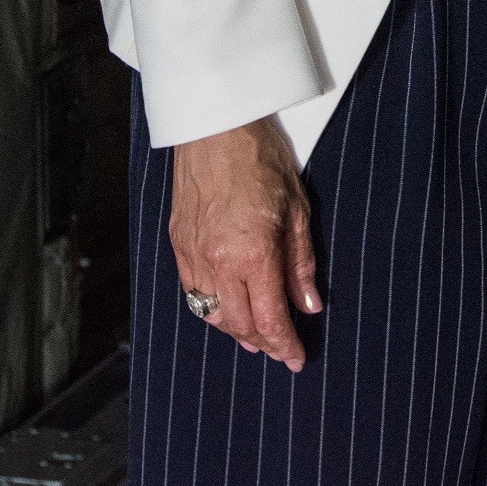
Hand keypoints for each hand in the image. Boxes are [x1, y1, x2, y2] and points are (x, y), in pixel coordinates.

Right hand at [171, 117, 321, 369]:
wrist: (215, 126)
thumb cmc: (260, 159)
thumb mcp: (297, 208)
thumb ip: (300, 262)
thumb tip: (308, 304)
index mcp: (253, 253)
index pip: (269, 318)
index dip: (285, 345)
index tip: (297, 359)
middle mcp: (218, 262)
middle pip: (238, 324)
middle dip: (262, 343)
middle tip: (281, 351)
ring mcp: (193, 254)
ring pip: (211, 314)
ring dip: (235, 331)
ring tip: (255, 337)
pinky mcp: (178, 244)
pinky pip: (193, 292)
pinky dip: (211, 308)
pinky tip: (226, 309)